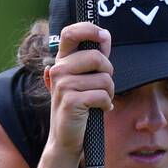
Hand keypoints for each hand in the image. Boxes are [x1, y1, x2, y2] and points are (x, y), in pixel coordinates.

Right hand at [43, 22, 114, 157]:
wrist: (66, 138)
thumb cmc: (79, 106)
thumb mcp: (85, 79)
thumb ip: (94, 57)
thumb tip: (105, 35)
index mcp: (61, 61)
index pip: (70, 33)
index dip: (88, 29)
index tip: (102, 36)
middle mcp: (59, 69)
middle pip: (97, 57)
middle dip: (108, 72)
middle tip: (104, 86)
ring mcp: (63, 85)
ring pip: (103, 79)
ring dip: (109, 92)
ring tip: (101, 100)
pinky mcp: (70, 101)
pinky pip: (101, 95)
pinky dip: (106, 104)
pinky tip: (101, 109)